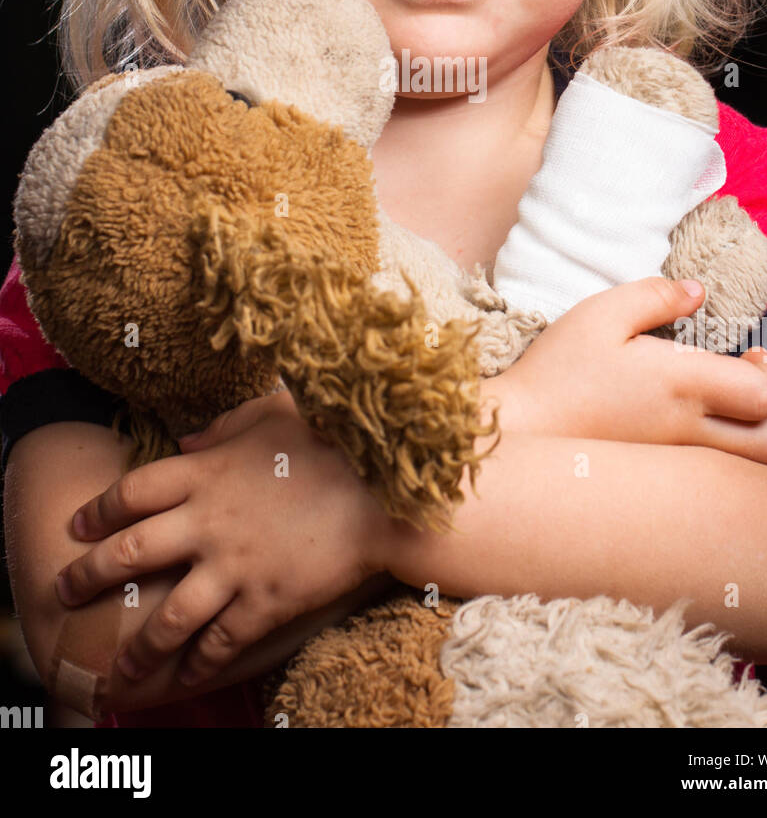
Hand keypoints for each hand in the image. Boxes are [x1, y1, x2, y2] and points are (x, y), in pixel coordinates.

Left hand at [54, 389, 391, 688]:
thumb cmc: (328, 442)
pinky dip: (199, 662)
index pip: (132, 493)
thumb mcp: (269, 415)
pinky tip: (187, 673)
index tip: (77, 528)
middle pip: (129, 554)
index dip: (98, 510)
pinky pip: (220, 641)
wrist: (381, 489)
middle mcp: (207, 523)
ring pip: (167, 616)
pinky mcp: (265, 602)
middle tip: (63, 592)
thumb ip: (221, 428)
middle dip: (88, 576)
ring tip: (118, 669)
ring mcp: (234, 567)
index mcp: (205, 473)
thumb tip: (185, 441)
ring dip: (138, 648)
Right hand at [501, 277, 766, 462]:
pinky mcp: (661, 477)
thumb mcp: (600, 312)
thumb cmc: (557, 369)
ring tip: (734, 403)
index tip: (755, 352)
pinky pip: (719, 474)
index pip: (765, 393)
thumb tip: (698, 293)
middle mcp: (687, 429)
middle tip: (758, 378)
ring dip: (762, 433)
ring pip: (753, 466)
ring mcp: (675, 460)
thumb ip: (656, 295)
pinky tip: (699, 423)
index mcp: (679, 384)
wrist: (519, 432)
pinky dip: (731, 451)